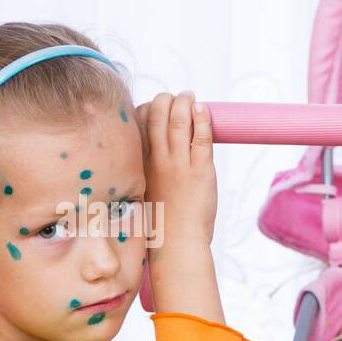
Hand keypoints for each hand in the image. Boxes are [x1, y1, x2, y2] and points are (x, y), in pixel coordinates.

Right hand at [134, 91, 223, 322]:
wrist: (175, 244)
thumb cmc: (160, 223)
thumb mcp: (143, 193)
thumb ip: (146, 173)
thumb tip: (152, 159)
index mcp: (139, 164)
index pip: (138, 124)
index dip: (146, 110)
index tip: (155, 107)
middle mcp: (156, 160)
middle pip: (157, 116)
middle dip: (166, 100)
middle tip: (176, 97)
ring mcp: (178, 164)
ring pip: (179, 122)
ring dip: (185, 103)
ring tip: (189, 96)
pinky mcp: (201, 170)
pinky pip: (201, 137)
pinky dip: (202, 119)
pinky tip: (203, 109)